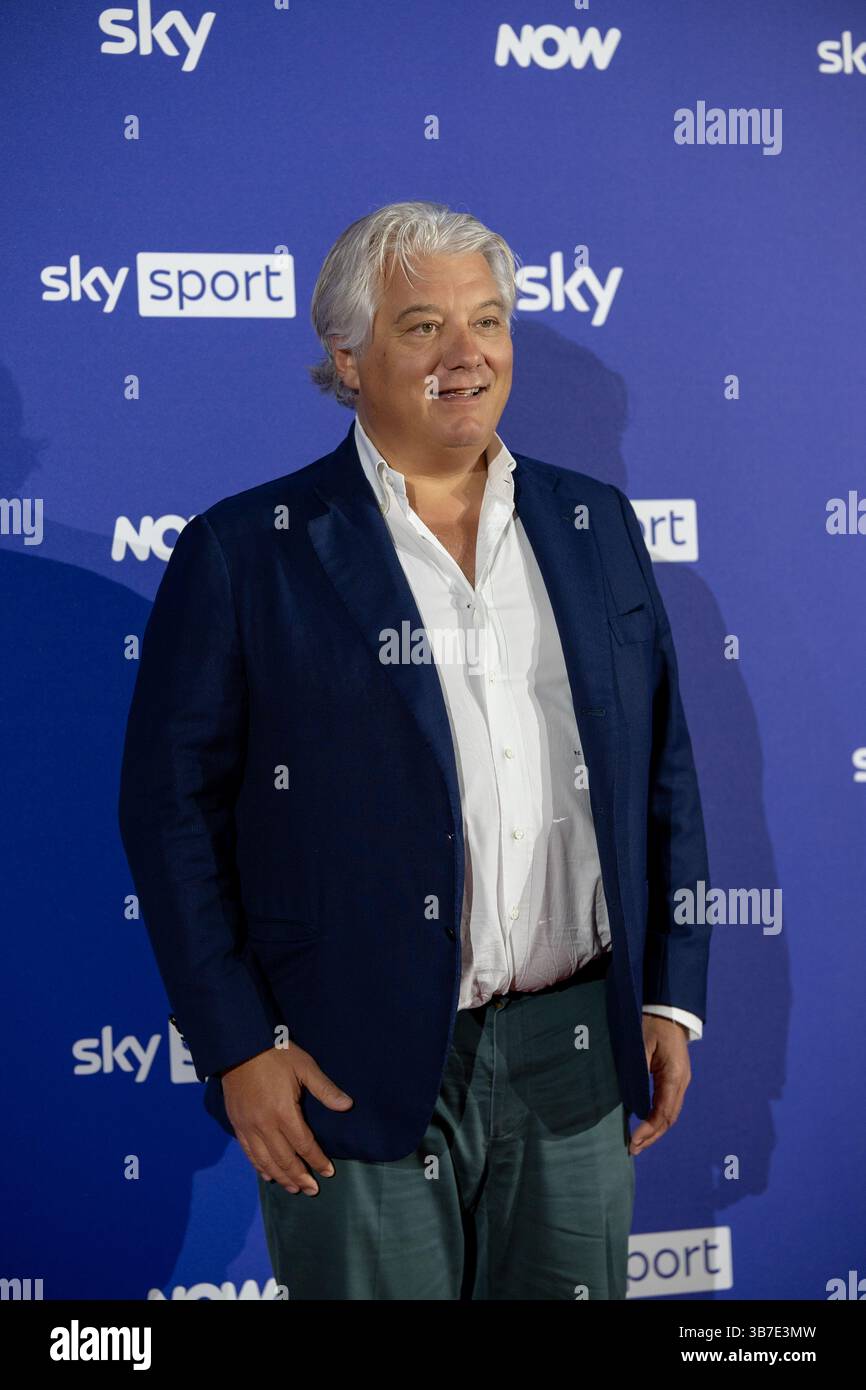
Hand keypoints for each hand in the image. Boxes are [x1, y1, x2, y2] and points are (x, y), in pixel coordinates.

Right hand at [221, 1044, 353, 1194]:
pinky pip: (249, 1153)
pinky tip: (268, 1176)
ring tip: (294, 1189)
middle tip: (312, 1190)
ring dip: (281, 1178)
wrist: (239, 1047)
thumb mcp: (305, 1067)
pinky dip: (260, 1167)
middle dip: (300, 1177)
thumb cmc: (276, 1054)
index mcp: (283, 1112)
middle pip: (284, 1159)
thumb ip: (325, 1089)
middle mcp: (264, 1125)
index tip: (329, 1172)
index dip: (317, 1160)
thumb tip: (348, 1106)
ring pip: (265, 1161)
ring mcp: (248, 1127)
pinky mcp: (237, 1125)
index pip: (304, 1145)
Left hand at [628, 1016, 690, 1155]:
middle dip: (652, 1136)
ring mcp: (681, 1081)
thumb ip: (636, 1072)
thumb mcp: (640, 1047)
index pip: (662, 1112)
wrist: (668, 1010)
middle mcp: (681, 1082)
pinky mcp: (676, 1078)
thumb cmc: (651, 1025)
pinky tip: (646, 1125)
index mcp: (674, 1076)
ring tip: (638, 1143)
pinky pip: (668, 1104)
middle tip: (633, 1149)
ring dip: (655, 1130)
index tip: (633, 1142)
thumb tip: (628, 1101)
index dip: (648, 1130)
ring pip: (670, 1114)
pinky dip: (657, 1118)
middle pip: (668, 1118)